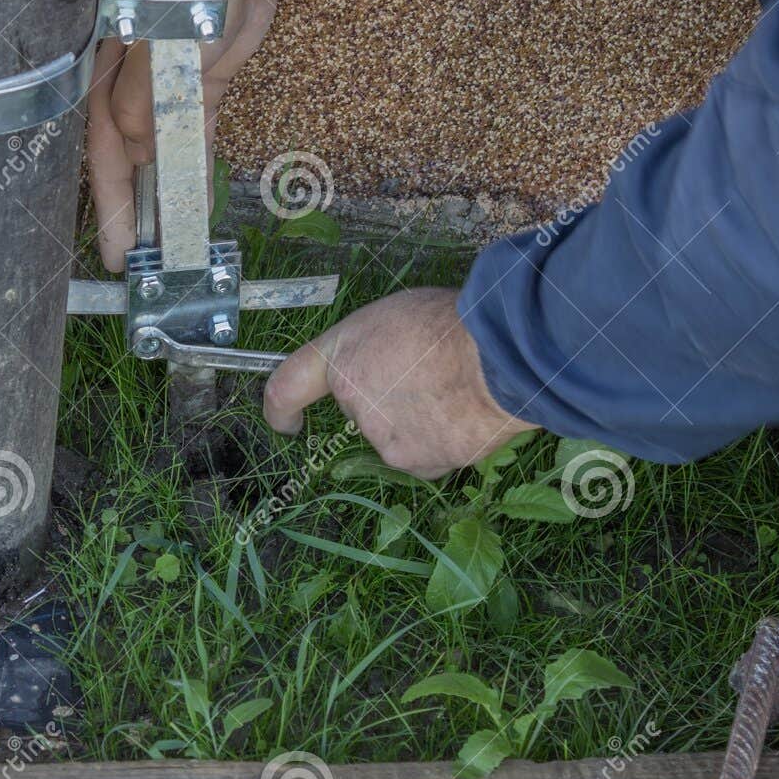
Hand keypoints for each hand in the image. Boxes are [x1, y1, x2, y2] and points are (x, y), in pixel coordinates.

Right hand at [88, 0, 326, 270]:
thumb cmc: (189, 3)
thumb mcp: (160, 65)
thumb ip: (141, 114)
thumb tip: (135, 156)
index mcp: (107, 85)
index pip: (103, 160)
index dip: (111, 209)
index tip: (116, 253)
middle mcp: (131, 94)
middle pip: (126, 166)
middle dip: (131, 214)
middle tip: (138, 264)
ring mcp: (166, 93)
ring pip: (159, 160)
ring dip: (163, 200)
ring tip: (165, 245)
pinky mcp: (200, 90)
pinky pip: (192, 143)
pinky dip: (193, 174)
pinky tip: (196, 206)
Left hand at [263, 289, 538, 478]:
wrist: (498, 358)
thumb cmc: (453, 323)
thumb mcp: (398, 315)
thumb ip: (376, 349)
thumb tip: (385, 366)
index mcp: (341, 358)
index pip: (286, 388)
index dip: (280, 409)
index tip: (285, 421)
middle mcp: (353, 402)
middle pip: (363, 408)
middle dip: (387, 396)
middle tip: (427, 372)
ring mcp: (384, 439)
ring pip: (398, 433)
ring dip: (420, 419)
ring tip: (456, 388)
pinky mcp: (418, 463)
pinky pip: (429, 452)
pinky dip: (445, 439)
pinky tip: (466, 413)